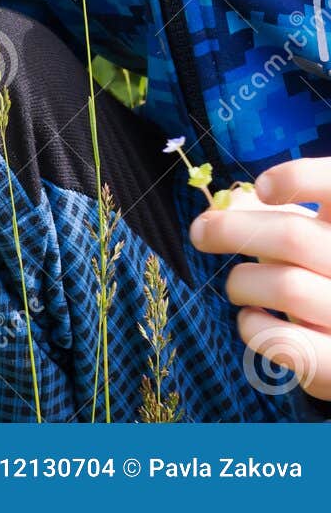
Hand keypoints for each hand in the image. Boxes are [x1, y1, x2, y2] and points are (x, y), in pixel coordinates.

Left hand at [189, 157, 330, 400]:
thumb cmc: (320, 277)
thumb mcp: (312, 238)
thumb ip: (278, 216)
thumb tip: (229, 201)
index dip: (298, 179)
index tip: (262, 188)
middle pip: (292, 236)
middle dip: (230, 229)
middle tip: (200, 232)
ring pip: (284, 285)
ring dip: (241, 282)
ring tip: (237, 286)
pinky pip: (282, 340)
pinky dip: (251, 325)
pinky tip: (250, 317)